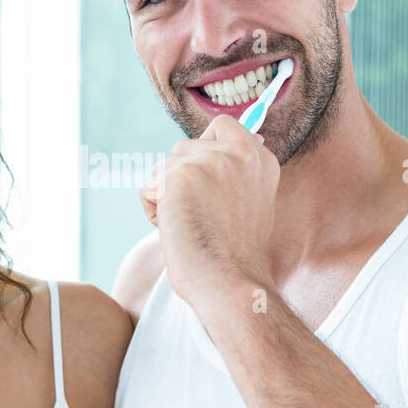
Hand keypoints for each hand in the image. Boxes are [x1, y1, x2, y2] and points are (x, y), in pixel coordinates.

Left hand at [141, 114, 278, 312]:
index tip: (204, 178)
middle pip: (184, 147)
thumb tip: (233, 139)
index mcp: (259, 158)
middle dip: (181, 180)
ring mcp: (209, 161)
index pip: (222, 125)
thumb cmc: (236, 253)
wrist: (231, 282)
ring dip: (166, 198)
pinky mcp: (179, 176)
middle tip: (201, 216)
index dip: (205, 146)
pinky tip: (177, 230)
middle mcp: (238, 153)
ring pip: (163, 169)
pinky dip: (154, 211)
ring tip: (190, 225)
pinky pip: (148, 188)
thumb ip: (239, 171)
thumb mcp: (251, 201)